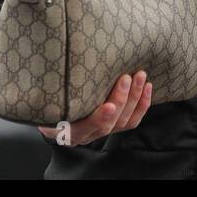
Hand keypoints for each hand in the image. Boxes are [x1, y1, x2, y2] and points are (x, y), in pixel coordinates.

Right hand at [37, 70, 151, 145]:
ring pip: (123, 122)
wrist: (53, 112)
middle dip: (121, 100)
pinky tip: (147, 88)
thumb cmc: (50, 100)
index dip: (98, 119)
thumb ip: (56, 86)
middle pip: (108, 124)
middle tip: (127, 77)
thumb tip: (56, 61)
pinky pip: (132, 121)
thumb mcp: (49, 97)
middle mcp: (85, 134)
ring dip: (134, 99)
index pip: (84, 129)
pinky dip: (142, 105)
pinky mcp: (114, 126)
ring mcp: (101, 131)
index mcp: (67, 129)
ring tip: (140, 77)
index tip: (108, 106)